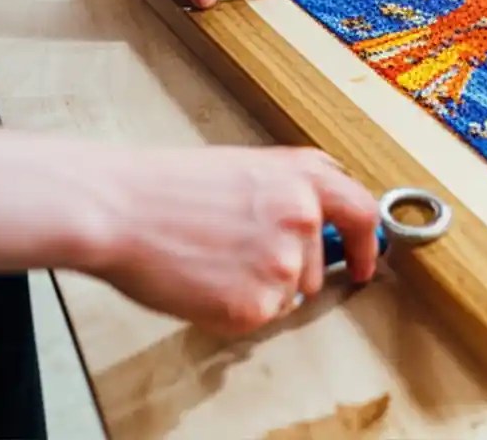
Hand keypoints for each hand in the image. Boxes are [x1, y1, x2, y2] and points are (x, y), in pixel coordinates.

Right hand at [87, 146, 379, 335]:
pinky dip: (231, 310)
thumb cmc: (166, 188)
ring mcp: (283, 264)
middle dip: (287, 272)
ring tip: (210, 260)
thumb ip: (289, 190)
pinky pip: (257, 319)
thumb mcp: (245, 167)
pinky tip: (201, 282)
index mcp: (301, 178)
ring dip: (259, 290)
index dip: (367, 244)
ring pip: (287, 296)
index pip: (361, 214)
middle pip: (316, 269)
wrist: (118, 210)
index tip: (365, 262)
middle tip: (236, 259)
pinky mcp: (257, 305)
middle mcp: (302, 219)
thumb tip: (316, 220)